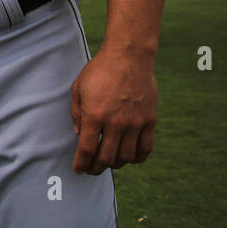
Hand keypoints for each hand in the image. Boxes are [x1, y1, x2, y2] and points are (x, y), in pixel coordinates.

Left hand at [70, 49, 157, 174]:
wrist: (128, 57)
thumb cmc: (100, 70)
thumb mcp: (79, 88)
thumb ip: (77, 113)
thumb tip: (79, 134)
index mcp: (95, 114)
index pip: (87, 149)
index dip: (82, 163)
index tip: (78, 169)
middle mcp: (116, 123)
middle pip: (106, 157)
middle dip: (96, 168)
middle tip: (91, 169)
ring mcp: (135, 123)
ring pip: (126, 157)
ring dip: (116, 164)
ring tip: (109, 163)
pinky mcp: (149, 121)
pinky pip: (145, 148)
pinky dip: (137, 158)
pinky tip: (130, 158)